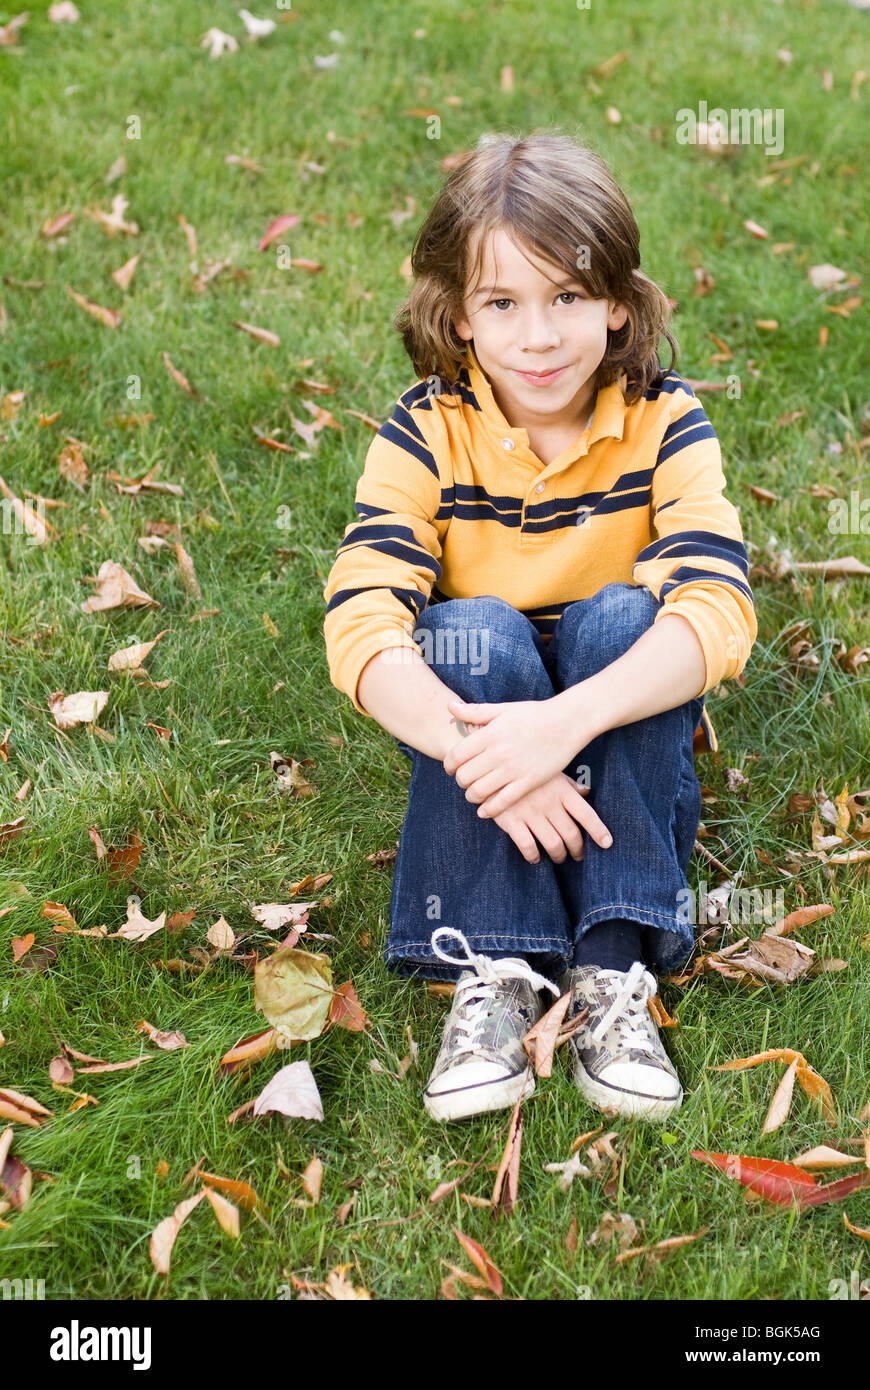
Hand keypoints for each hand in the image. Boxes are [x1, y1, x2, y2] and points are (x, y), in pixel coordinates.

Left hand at [442, 695, 584, 817]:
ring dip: (472, 796)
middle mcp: (498, 753)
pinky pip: (502, 802)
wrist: (567, 722)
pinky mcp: (528, 782)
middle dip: (460, 781)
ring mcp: (513, 769)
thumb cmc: (534, 714)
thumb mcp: (503, 709)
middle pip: (464, 777)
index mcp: (489, 734)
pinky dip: (489, 810)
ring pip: (479, 792)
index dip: (448, 766)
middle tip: (464, 781)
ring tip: (474, 793)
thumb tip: (449, 706)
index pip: (455, 756)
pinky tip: (484, 810)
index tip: (451, 768)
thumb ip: (475, 711)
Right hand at [489, 772, 612, 863]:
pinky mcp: (511, 821)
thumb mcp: (550, 772)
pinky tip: (535, 858)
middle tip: (578, 856)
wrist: (491, 766)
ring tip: (559, 858)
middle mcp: (549, 804)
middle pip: (571, 834)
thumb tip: (587, 792)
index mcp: (561, 791)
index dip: (598, 831)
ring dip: (559, 855)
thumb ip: (569, 784)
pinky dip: (533, 856)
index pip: (587, 814)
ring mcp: (530, 814)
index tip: (607, 844)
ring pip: (553, 844)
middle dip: (578, 849)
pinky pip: (527, 846)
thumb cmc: (525, 769)